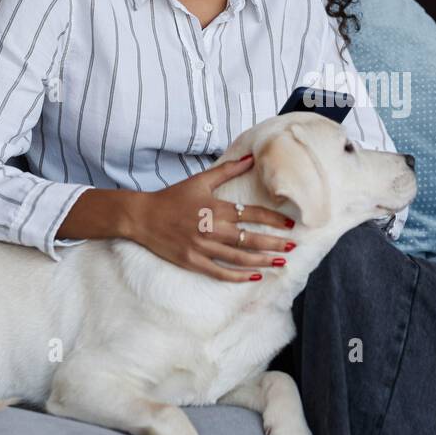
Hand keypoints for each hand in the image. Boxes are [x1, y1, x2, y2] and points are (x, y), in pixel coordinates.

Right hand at [124, 153, 295, 281]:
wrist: (142, 217)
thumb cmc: (172, 197)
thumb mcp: (200, 180)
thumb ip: (228, 170)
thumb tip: (251, 158)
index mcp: (216, 208)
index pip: (253, 214)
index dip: (273, 219)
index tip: (290, 224)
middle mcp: (212, 229)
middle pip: (250, 239)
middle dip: (274, 244)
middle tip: (293, 247)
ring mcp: (202, 248)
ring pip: (239, 258)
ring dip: (262, 261)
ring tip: (281, 263)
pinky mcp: (193, 262)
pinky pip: (220, 272)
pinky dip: (239, 276)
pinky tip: (255, 276)